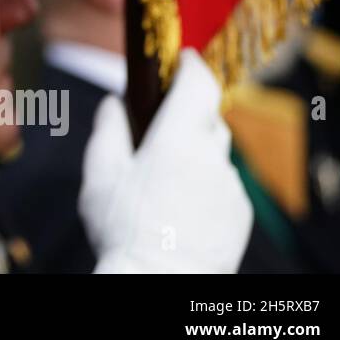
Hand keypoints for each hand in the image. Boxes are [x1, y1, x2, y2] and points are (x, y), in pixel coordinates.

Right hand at [80, 50, 252, 272]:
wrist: (158, 282)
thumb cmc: (123, 230)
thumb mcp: (100, 176)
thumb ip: (107, 130)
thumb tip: (114, 102)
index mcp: (176, 140)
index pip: (199, 84)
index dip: (191, 65)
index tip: (182, 58)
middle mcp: (211, 158)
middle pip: (208, 119)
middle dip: (187, 115)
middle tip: (159, 128)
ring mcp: (230, 187)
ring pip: (214, 155)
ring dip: (194, 154)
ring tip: (162, 181)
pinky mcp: (239, 213)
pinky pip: (222, 185)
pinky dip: (204, 185)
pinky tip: (178, 207)